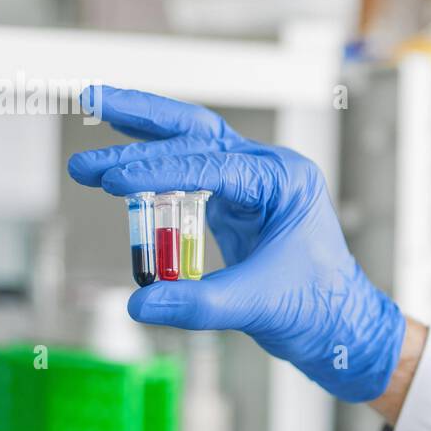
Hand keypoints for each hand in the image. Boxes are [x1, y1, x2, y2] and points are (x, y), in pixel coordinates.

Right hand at [68, 86, 405, 401]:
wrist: (340, 325)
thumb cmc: (317, 308)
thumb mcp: (258, 305)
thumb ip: (198, 304)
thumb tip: (138, 305)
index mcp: (285, 181)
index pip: (213, 164)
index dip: (158, 170)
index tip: (113, 179)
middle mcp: (270, 171)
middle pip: (199, 131)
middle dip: (142, 119)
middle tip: (89, 104)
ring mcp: (253, 184)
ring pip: (194, 141)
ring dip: (143, 128)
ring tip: (92, 106)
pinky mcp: (238, 202)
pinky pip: (191, 173)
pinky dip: (155, 162)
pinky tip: (121, 159)